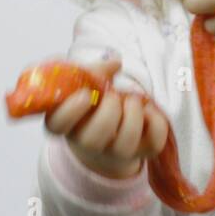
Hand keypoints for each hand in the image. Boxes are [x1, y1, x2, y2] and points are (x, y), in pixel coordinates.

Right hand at [43, 60, 169, 179]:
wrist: (105, 136)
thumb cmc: (92, 105)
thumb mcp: (85, 85)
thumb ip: (94, 72)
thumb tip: (115, 63)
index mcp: (65, 124)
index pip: (57, 125)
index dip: (70, 110)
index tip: (85, 95)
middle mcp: (87, 144)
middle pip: (93, 139)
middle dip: (109, 110)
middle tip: (114, 95)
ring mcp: (115, 152)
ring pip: (125, 144)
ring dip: (133, 115)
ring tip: (132, 100)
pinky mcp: (141, 153)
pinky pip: (154, 144)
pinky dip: (157, 121)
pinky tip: (148, 110)